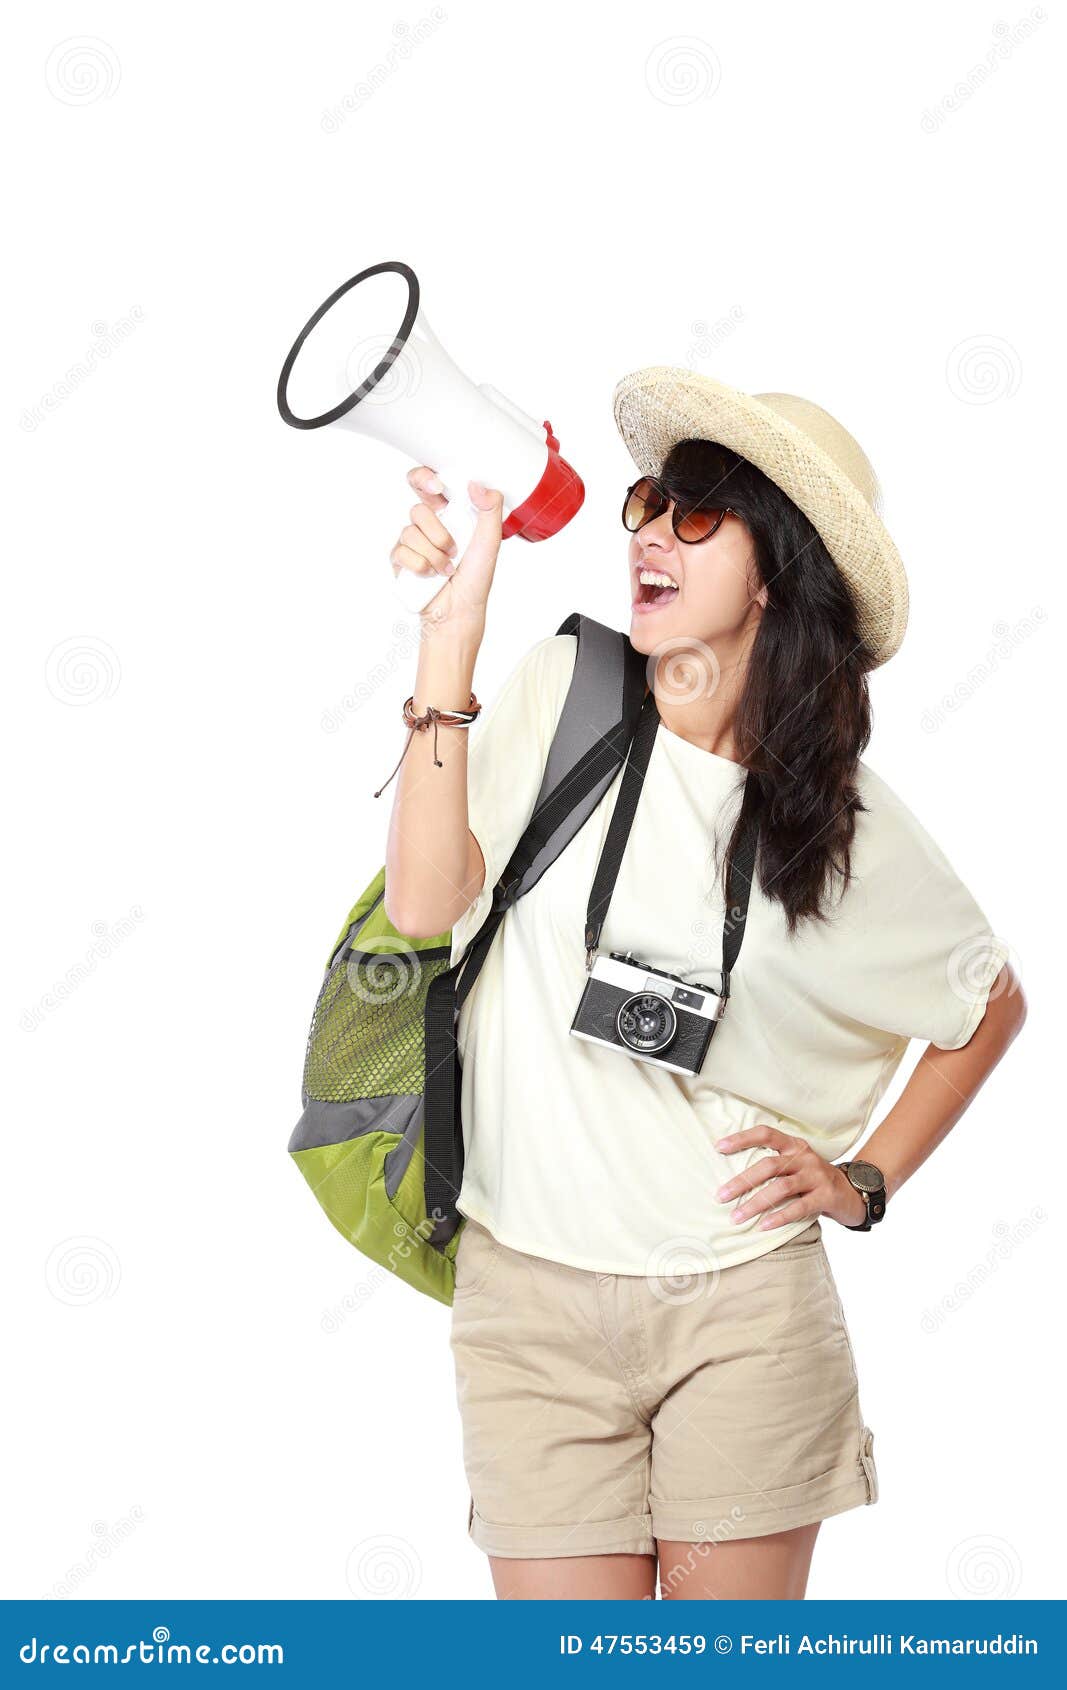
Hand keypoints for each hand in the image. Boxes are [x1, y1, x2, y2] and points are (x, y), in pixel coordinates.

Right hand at [391, 466, 503, 634]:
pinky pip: (401, 552)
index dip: (424, 478)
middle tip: (453, 549)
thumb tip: (476, 485)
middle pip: (417, 509)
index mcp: (448, 513)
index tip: (438, 488)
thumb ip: (490, 509)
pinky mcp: (400, 560)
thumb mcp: (491, 541)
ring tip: (446, 569)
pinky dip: (420, 566)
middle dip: (438, 533)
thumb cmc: (476, 577)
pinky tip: (430, 576)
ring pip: (410, 532)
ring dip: (433, 555)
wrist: (459, 610)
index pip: (427, 483)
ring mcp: (412, 542)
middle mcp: (428, 525)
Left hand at [714, 1124, 868, 1231]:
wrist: (852, 1193)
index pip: (766, 1134)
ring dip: (755, 1203)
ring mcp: (816, 1175)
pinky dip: (779, 1217)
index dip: (742, 1138)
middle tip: (720, 1196)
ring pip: (781, 1187)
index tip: (718, 1147)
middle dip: (741, 1181)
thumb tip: (732, 1178)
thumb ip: (773, 1164)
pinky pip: (799, 1207)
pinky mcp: (826, 1196)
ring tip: (737, 1216)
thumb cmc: (813, 1179)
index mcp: (794, 1145)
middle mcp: (804, 1157)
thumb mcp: (796, 1165)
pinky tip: (763, 1226)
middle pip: (768, 1165)